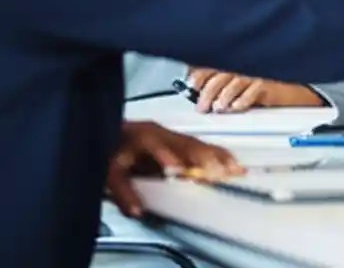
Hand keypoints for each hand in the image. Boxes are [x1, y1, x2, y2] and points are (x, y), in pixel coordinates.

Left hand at [106, 121, 243, 217]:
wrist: (108, 132)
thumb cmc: (110, 149)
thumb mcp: (110, 173)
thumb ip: (124, 193)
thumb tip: (137, 211)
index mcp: (144, 138)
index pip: (159, 148)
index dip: (169, 159)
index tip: (178, 170)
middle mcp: (162, 134)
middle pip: (188, 145)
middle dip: (206, 158)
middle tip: (223, 170)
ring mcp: (172, 136)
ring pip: (198, 145)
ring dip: (217, 157)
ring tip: (235, 169)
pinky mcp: (178, 141)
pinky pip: (200, 147)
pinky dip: (216, 155)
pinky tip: (229, 161)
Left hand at [188, 68, 323, 112]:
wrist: (292, 89)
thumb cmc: (265, 85)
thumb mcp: (240, 81)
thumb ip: (221, 81)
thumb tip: (198, 90)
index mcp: (235, 59)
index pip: (213, 63)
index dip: (199, 74)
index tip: (191, 86)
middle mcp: (245, 63)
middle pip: (220, 74)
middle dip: (208, 92)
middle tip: (202, 106)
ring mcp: (257, 71)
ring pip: (234, 82)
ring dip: (224, 97)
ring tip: (219, 108)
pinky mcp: (269, 82)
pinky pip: (254, 90)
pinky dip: (243, 100)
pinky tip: (236, 108)